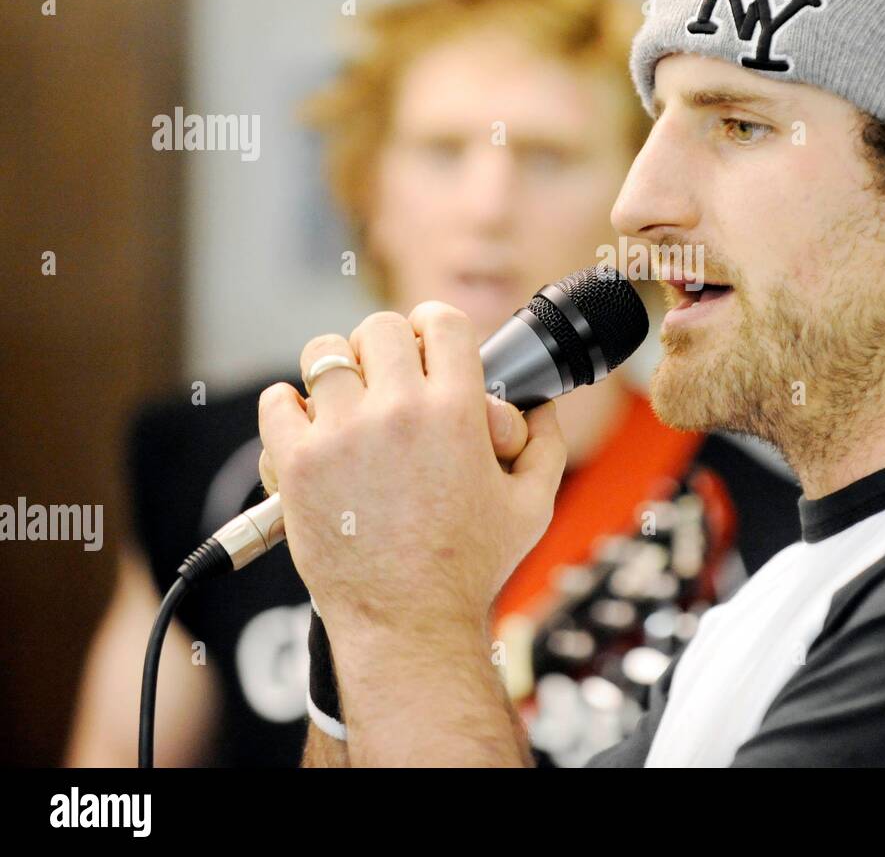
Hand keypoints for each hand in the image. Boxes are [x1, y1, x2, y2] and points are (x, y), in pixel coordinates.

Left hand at [257, 305, 566, 640]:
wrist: (407, 623)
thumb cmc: (469, 568)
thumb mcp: (532, 506)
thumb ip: (547, 445)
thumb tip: (544, 407)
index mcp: (457, 412)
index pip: (442, 323)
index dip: (436, 327)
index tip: (429, 343)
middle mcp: (398, 412)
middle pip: (380, 328)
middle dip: (387, 345)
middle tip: (388, 375)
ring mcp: (342, 435)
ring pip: (324, 353)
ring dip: (336, 368)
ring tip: (346, 398)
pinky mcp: (298, 463)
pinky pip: (277, 400)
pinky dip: (288, 407)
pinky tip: (309, 427)